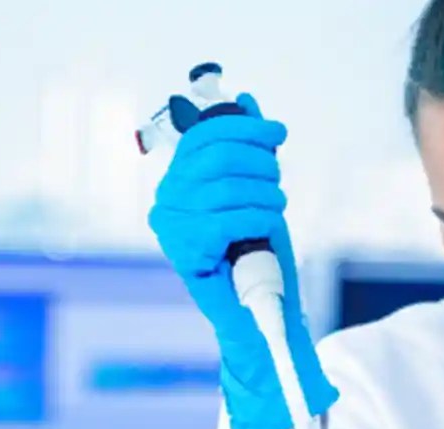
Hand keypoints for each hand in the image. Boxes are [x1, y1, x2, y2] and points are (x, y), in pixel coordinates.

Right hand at [149, 94, 337, 428]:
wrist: (261, 312)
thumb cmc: (258, 254)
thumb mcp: (258, 191)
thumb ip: (249, 149)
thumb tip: (246, 100)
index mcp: (179, 181)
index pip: (203, 136)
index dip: (244, 127)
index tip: (277, 133)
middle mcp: (166, 201)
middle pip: (215, 158)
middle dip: (259, 163)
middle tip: (277, 183)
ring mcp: (170, 228)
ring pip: (226, 188)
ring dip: (264, 196)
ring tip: (273, 211)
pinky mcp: (182, 252)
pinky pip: (226, 219)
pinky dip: (255, 221)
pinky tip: (263, 231)